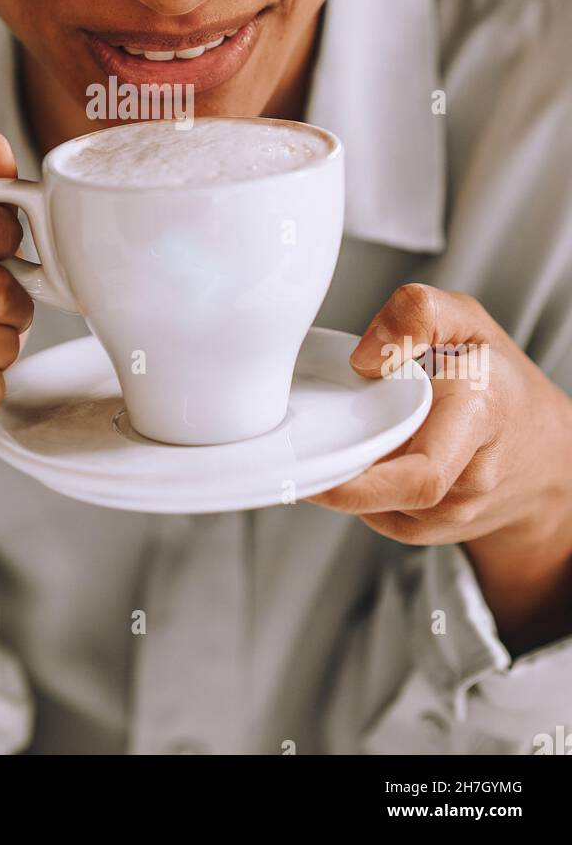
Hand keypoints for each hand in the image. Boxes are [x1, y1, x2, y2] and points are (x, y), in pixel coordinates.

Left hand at [304, 284, 571, 649]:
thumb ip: (418, 315)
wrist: (544, 450)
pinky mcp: (428, 532)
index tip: (310, 468)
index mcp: (478, 418)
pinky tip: (369, 453)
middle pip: (384, 493)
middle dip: (335, 472)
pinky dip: (359, 484)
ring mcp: (449, 515)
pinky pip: (375, 511)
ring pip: (373, 502)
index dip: (357, 483)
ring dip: (350, 471)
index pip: (420, 476)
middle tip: (305, 442)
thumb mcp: (469, 322)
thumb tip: (363, 357)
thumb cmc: (500, 382)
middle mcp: (468, 479)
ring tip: (355, 430)